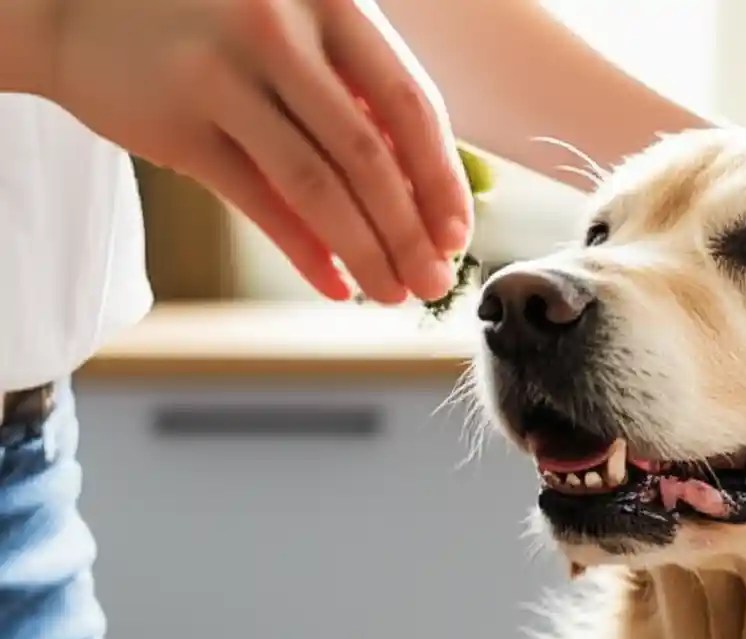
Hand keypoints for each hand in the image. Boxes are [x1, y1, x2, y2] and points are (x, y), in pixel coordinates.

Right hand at [42, 0, 471, 302]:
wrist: (79, 4)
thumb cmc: (214, 21)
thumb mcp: (295, 27)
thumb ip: (354, 89)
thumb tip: (426, 191)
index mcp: (331, 0)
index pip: (410, 103)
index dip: (441, 179)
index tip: (457, 234)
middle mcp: (280, 27)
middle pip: (369, 154)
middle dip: (410, 231)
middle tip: (434, 281)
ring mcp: (223, 73)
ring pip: (317, 185)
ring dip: (365, 252)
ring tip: (392, 293)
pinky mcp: (177, 122)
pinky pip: (258, 202)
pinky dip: (305, 253)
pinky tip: (335, 286)